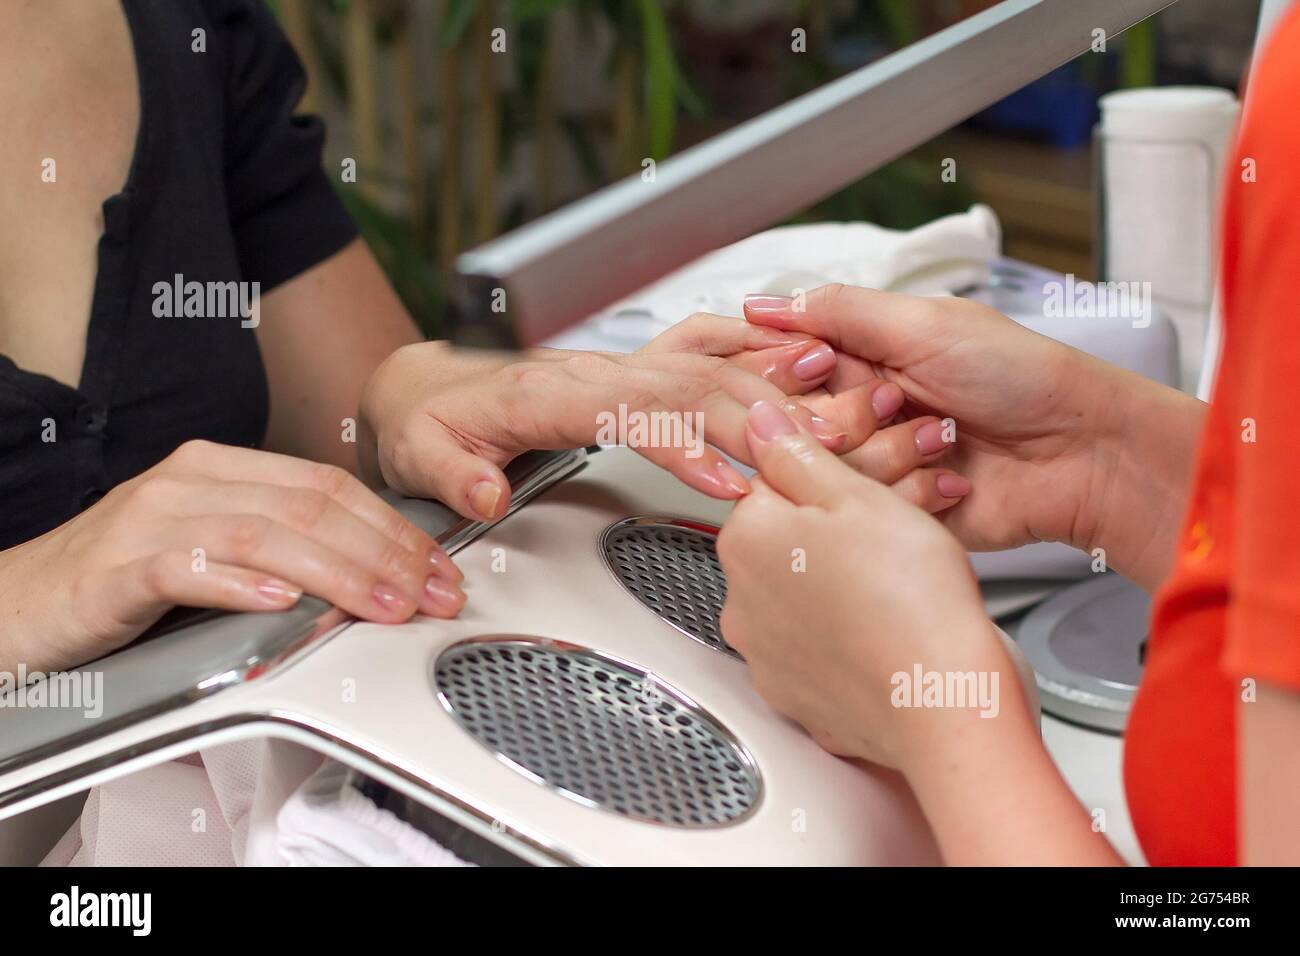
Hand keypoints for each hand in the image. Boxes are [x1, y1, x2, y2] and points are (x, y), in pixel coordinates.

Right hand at [0, 441, 464, 672]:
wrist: (16, 606)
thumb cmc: (120, 583)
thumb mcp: (213, 551)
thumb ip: (280, 549)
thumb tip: (372, 572)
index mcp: (221, 469)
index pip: (329, 487)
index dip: (394, 527)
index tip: (439, 567)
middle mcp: (190, 481)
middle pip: (311, 507)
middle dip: (386, 553)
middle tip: (431, 593)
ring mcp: (151, 519)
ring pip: (266, 535)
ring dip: (339, 573)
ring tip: (385, 605)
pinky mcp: (117, 568)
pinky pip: (189, 569)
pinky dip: (242, 586)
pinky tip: (283, 604)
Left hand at [359, 321, 846, 518]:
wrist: (427, 385)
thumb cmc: (431, 418)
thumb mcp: (422, 454)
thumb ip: (456, 474)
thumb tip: (487, 491)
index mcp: (548, 391)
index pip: (630, 413)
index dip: (685, 448)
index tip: (728, 483)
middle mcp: (595, 371)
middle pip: (689, 386)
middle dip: (755, 420)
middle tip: (812, 456)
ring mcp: (618, 365)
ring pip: (707, 365)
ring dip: (769, 388)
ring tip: (832, 412)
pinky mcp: (633, 370)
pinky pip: (703, 349)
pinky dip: (755, 354)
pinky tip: (802, 360)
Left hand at [717, 401, 1027, 770]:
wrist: (942, 702)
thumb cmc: (911, 600)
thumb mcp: (860, 496)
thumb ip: (798, 453)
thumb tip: (759, 421)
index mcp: (746, 539)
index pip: (772, 486)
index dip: (829, 483)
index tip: (866, 495)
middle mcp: (739, 600)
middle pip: (782, 544)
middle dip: (830, 535)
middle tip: (889, 541)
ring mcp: (763, 655)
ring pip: (798, 597)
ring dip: (837, 587)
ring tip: (893, 589)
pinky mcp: (793, 696)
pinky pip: (815, 650)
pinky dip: (843, 640)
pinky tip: (883, 632)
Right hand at [743, 286, 1202, 583]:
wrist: (1082, 453)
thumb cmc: (1020, 377)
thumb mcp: (925, 324)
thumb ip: (837, 312)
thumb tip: (761, 304)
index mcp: (863, 355)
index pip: (783, 364)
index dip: (786, 371)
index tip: (817, 369)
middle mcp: (861, 408)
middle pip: (797, 422)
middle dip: (846, 415)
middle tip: (896, 403)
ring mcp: (878, 462)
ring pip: (828, 470)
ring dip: (888, 454)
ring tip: (944, 438)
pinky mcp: (896, 511)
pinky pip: (864, 511)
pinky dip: (910, 493)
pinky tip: (953, 478)